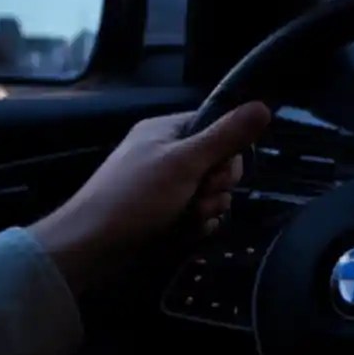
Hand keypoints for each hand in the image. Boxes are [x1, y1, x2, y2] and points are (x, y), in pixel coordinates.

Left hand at [28, 102, 270, 293]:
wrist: (89, 248)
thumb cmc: (135, 197)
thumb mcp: (185, 162)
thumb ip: (226, 136)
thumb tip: (264, 106)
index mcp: (167, 130)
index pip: (217, 127)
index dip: (228, 150)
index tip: (219, 169)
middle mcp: (166, 154)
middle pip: (219, 163)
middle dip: (218, 185)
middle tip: (202, 196)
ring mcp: (164, 185)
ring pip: (211, 192)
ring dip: (208, 208)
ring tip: (189, 218)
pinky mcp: (163, 213)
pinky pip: (199, 213)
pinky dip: (198, 223)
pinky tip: (188, 232)